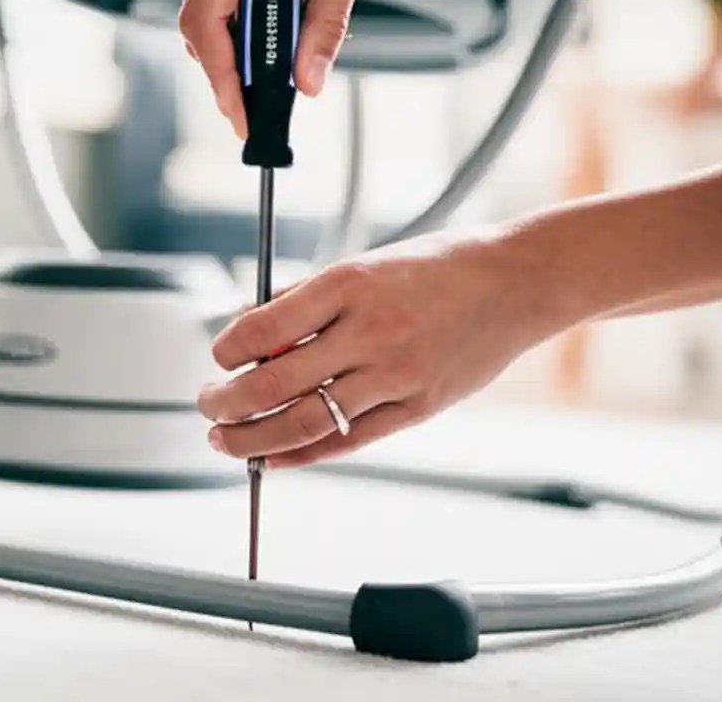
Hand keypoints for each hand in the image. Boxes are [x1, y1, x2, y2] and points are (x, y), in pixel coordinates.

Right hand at [178, 0, 361, 137]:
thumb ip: (324, 25)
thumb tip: (309, 80)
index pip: (206, 28)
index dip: (223, 82)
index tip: (244, 120)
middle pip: (202, 31)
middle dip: (230, 78)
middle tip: (255, 116)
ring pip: (209, 21)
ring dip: (238, 56)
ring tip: (268, 85)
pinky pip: (223, 8)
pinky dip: (246, 34)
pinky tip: (272, 48)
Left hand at [198, 235, 564, 466]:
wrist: (515, 284)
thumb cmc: (436, 269)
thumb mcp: (363, 265)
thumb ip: (305, 301)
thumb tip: (247, 333)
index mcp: (349, 284)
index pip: (265, 327)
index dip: (228, 349)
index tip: (217, 358)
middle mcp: (369, 330)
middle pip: (275, 383)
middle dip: (226, 402)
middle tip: (206, 405)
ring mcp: (395, 374)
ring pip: (305, 422)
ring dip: (252, 438)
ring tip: (225, 439)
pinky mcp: (417, 408)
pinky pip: (346, 441)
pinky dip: (299, 454)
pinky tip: (271, 457)